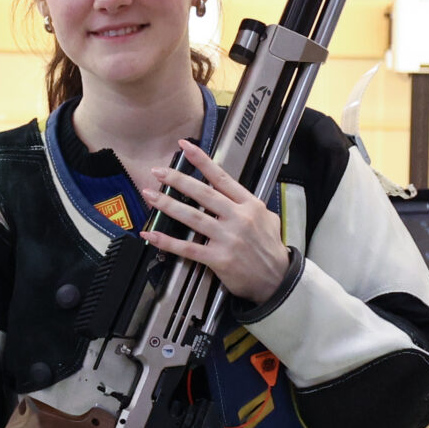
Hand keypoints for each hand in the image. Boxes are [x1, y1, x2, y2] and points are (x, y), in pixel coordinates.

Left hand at [138, 140, 292, 305]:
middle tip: (158, 172)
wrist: (278, 280)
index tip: (186, 147)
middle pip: (203, 194)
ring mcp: (228, 238)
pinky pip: (187, 248)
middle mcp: (238, 218)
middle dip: (178, 180)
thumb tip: (231, 192)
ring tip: (150, 196)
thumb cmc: (271, 250)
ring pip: (192, 217)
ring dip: (168, 205)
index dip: (202, 161)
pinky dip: (167, 241)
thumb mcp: (268, 219)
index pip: (222, 178)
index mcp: (249, 205)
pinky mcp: (219, 259)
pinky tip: (152, 234)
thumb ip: (248, 204)